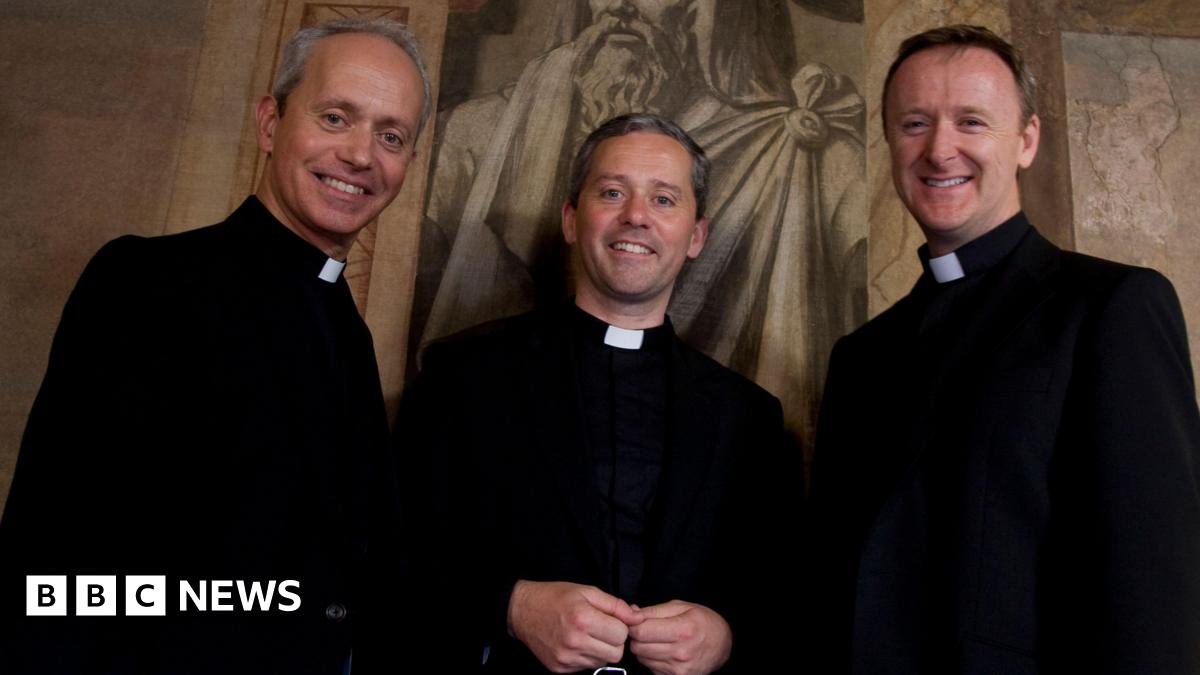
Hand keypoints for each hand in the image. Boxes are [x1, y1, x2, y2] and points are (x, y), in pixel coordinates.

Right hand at [507, 580, 643, 672]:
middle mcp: (575, 642)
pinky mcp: (560, 668)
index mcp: (584, 619)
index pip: (622, 634)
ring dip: (601, 649)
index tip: (609, 619)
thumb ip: (615, 605)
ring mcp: (566, 658)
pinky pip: (587, 667)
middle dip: (613, 640)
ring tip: (587, 634)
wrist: (523, 611)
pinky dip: (587, 656)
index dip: (619, 625)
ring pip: (603, 662)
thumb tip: (638, 618)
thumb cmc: (556, 597)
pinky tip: (577, 643)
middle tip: (601, 628)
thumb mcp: (587, 591)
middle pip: (616, 653)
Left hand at [628, 600, 731, 674]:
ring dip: (644, 649)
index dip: (633, 624)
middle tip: (648, 630)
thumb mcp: (681, 607)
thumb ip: (654, 610)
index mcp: (682, 630)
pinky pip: (651, 668)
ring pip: (642, 659)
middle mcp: (680, 653)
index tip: (637, 621)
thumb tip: (631, 612)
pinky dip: (652, 660)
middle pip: (638, 647)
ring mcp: (678, 669)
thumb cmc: (703, 622)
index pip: (640, 632)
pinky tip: (664, 652)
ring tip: (659, 640)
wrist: (723, 644)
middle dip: (637, 637)